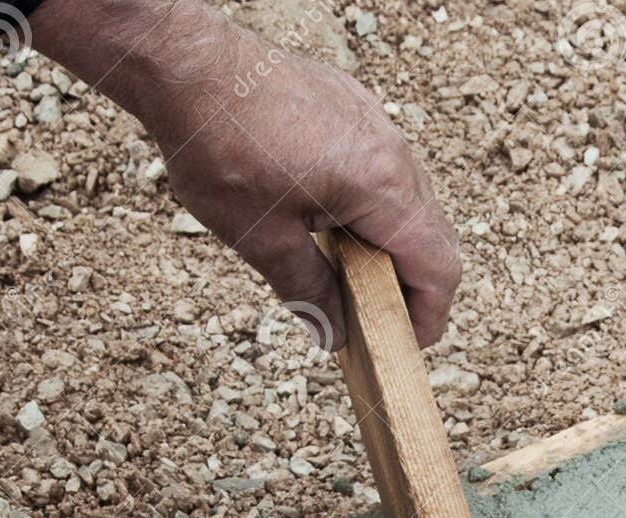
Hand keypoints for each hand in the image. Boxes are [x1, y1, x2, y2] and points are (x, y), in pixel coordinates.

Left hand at [30, 0, 460, 347]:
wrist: (187, 65)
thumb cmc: (221, 146)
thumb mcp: (263, 241)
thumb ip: (310, 291)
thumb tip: (335, 332)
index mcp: (381, 187)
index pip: (438, 267)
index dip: (430, 316)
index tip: (409, 344)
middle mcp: (391, 150)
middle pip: (434, 234)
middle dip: (415, 284)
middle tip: (381, 320)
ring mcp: (376, 122)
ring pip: (412, 200)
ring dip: (394, 244)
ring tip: (352, 276)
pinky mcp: (353, 106)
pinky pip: (385, 167)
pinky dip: (374, 206)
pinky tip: (332, 223)